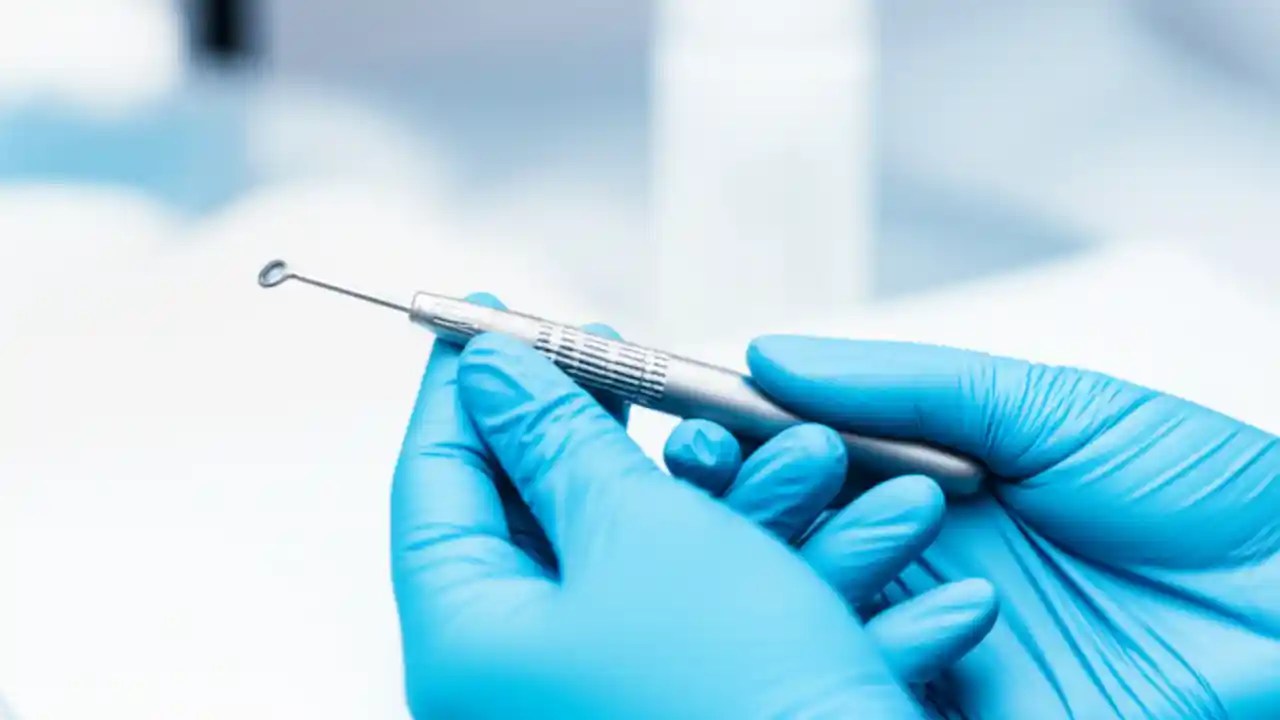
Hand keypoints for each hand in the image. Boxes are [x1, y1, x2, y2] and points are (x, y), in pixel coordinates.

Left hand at [389, 299, 931, 718]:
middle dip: (620, 425)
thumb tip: (489, 374)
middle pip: (548, 508)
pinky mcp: (694, 703)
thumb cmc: (738, 709)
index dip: (462, 384)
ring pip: (663, 553)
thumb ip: (556, 441)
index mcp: (471, 642)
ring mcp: (610, 693)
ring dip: (752, 497)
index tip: (484, 314)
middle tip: (626, 351)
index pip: (434, 478)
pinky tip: (881, 530)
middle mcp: (526, 677)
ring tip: (815, 449)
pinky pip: (731, 611)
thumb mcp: (640, 534)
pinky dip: (797, 569)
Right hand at [673, 336, 1279, 718]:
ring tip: (814, 509)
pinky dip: (854, 649)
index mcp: (923, 489)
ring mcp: (930, 646)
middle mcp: (912, 569)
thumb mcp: (1051, 409)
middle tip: (701, 458)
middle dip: (731, 501)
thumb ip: (909, 385)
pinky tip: (888, 605)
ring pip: (811, 614)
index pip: (797, 465)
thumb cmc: (1206, 497)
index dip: (735, 440)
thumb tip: (771, 354)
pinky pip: (874, 683)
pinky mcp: (955, 715)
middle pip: (781, 543)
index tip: (687, 412)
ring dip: (786, 563)